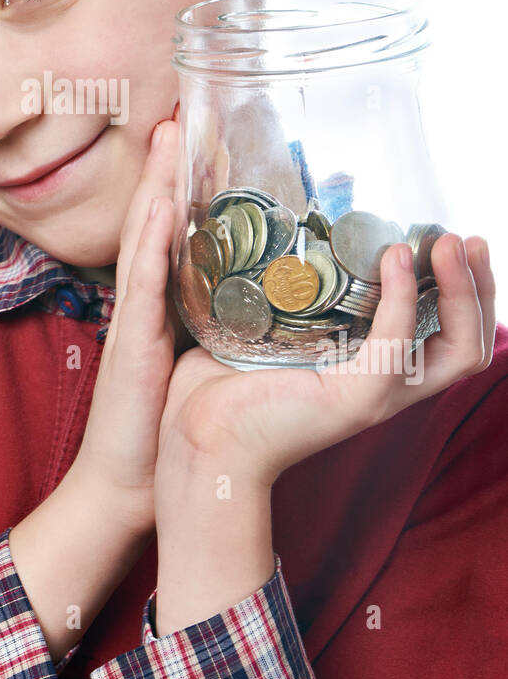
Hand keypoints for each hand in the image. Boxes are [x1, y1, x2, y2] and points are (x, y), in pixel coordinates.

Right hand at [72, 114, 181, 533]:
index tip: (200, 135)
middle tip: (181, 109)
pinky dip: (150, 239)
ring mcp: (132, 318)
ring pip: (144, 236)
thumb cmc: (164, 424)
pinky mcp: (131, 343)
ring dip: (155, 182)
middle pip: (153, 217)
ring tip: (170, 132)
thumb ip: (211, 321)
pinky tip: (160, 203)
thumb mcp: (194, 360)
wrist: (133, 481)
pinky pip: (141, 283)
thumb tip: (249, 294)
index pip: (171, 229)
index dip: (182, 181)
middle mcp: (141, 301)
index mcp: (159, 303)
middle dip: (166, 163)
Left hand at [154, 233, 495, 490]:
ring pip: (457, 351)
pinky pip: (394, 344)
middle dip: (479, 287)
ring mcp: (375, 396)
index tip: (455, 242)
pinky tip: (394, 258)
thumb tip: (276, 239)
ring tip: (449, 244)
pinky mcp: (352, 399)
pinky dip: (402, 298)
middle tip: (467, 239)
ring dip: (460, 290)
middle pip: (471, 345)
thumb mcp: (269, 333)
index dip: (466, 292)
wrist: (199, 438)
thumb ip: (287, 295)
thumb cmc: (224, 388)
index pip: (452, 338)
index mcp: (375, 373)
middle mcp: (388, 388)